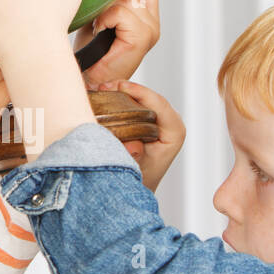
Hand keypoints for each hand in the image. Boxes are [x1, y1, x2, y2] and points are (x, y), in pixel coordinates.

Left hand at [73, 0, 164, 88]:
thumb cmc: (89, 49)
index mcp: (147, 12)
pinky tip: (97, 28)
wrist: (89, 81)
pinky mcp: (142, 37)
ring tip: (96, 18)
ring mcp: (150, 29)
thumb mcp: (99, 12)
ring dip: (109, 2)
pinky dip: (106, 16)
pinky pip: (122, 11)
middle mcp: (153, 20)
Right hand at [94, 78, 184, 192]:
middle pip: (149, 96)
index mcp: (174, 132)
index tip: (116, 87)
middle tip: (102, 86)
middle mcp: (170, 122)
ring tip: (100, 88)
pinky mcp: (149, 117)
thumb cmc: (138, 179)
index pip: (159, 103)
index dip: (137, 91)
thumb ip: (133, 156)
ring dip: (121, 91)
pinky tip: (104, 94)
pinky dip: (119, 96)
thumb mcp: (134, 169)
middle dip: (126, 88)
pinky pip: (135, 101)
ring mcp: (160, 118)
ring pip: (141, 96)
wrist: (136, 186)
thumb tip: (130, 145)